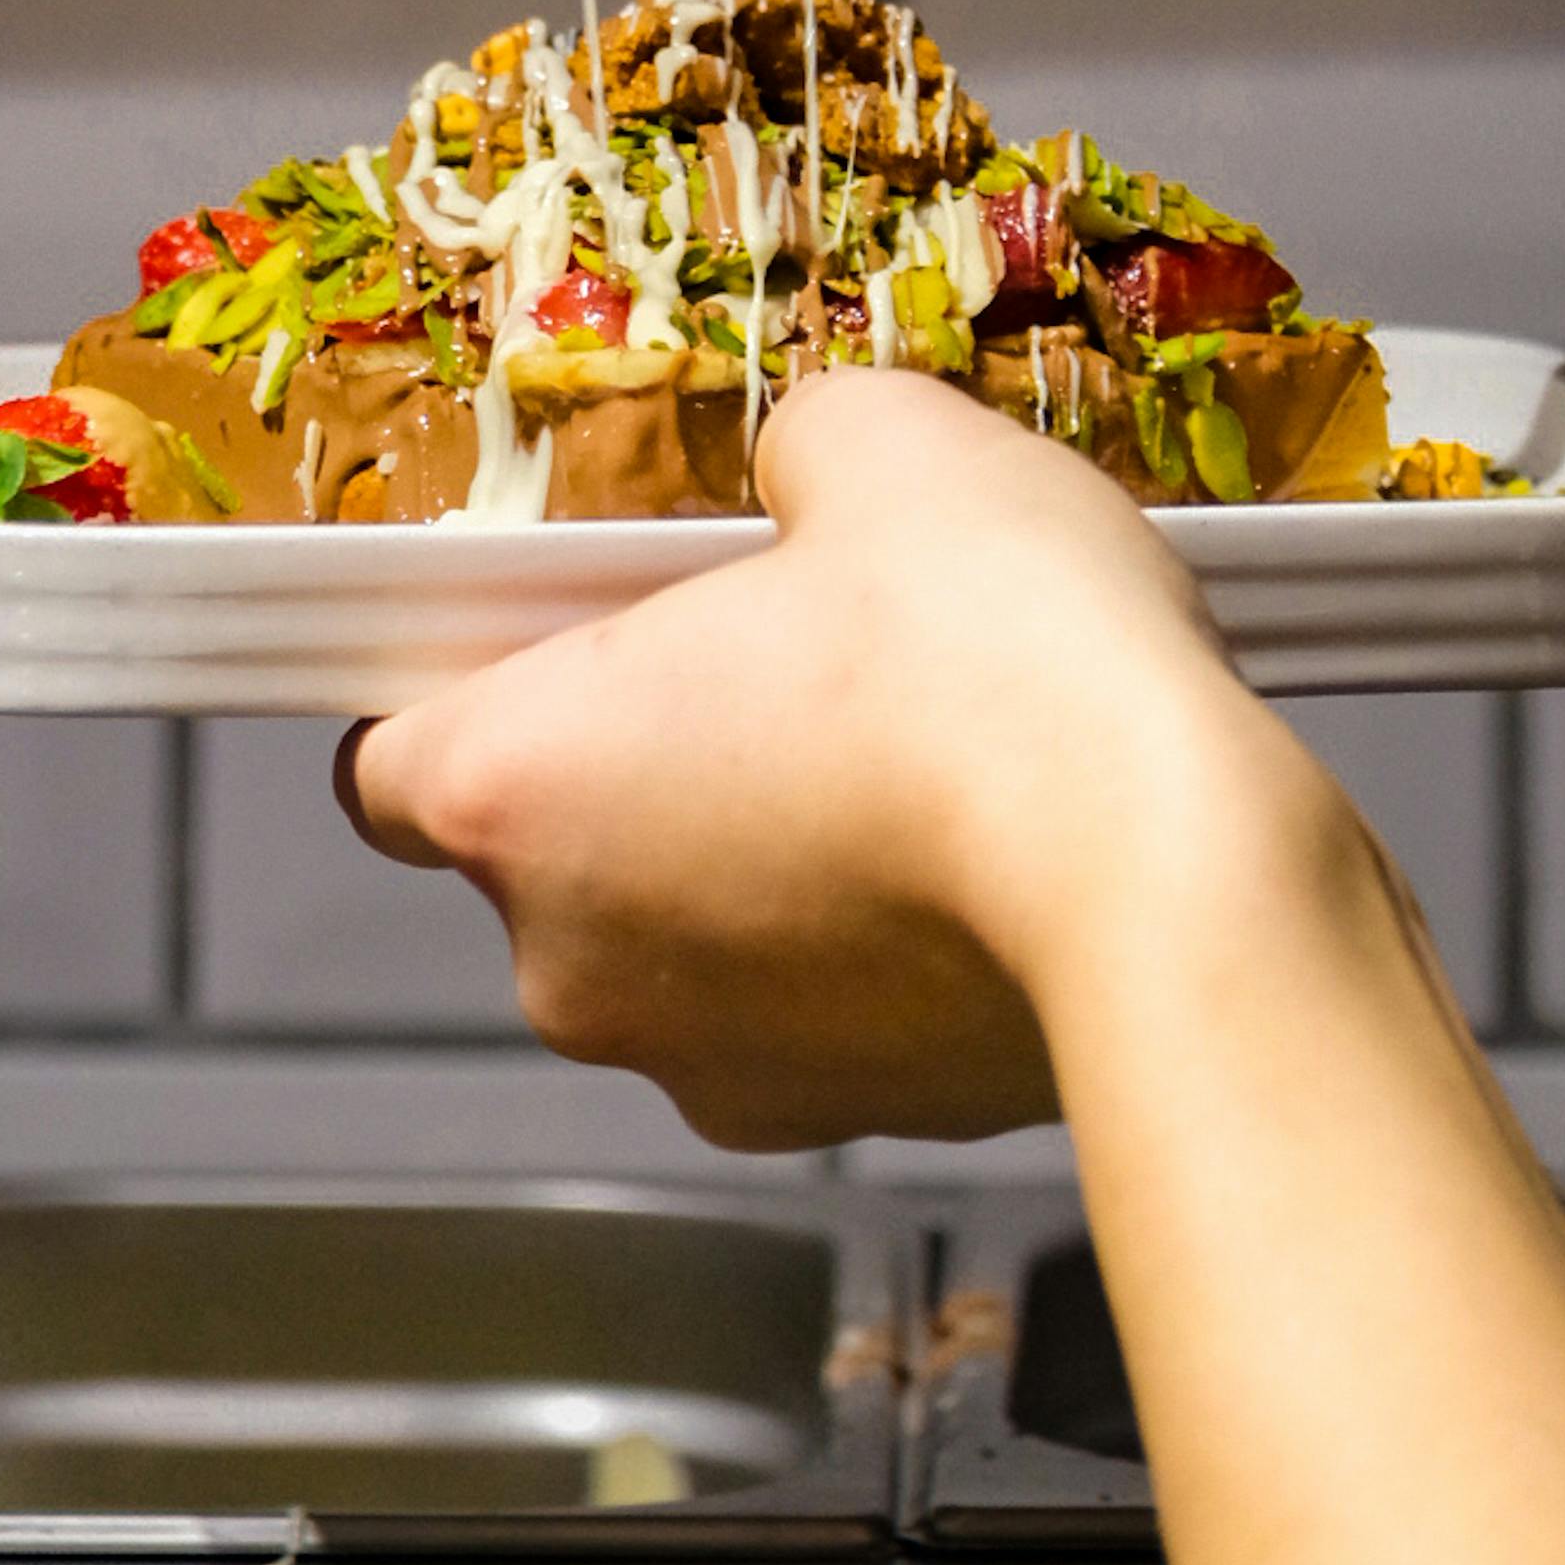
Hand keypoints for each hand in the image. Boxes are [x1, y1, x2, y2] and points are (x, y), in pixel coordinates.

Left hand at [338, 368, 1319, 1151]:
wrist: (1177, 881)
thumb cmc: (997, 670)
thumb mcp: (878, 443)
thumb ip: (793, 454)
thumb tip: (812, 476)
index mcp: (512, 786)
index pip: (387, 761)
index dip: (471, 684)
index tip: (562, 633)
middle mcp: (569, 958)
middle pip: (549, 846)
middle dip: (646, 758)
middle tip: (773, 659)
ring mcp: (706, 1063)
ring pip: (686, 935)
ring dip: (757, 851)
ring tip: (901, 748)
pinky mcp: (846, 1121)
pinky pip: (812, 1007)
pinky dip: (863, 939)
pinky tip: (969, 846)